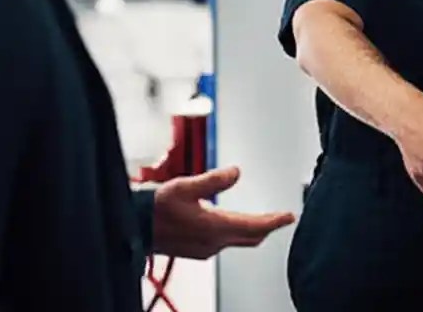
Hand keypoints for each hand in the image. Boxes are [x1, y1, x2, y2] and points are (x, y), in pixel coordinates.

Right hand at [152, 166, 295, 258]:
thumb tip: (236, 172)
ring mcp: (205, 249)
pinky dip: (238, 232)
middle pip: (250, 237)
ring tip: (264, 219)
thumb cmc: (155, 208)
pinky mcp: (197, 249)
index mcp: (213, 228)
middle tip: (282, 218)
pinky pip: (226, 242)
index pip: (254, 226)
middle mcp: (212, 243)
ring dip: (252, 229)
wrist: (133, 226)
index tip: (289, 216)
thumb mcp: (184, 187)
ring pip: (239, 240)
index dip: (274, 221)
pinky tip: (235, 224)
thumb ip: (213, 180)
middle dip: (268, 226)